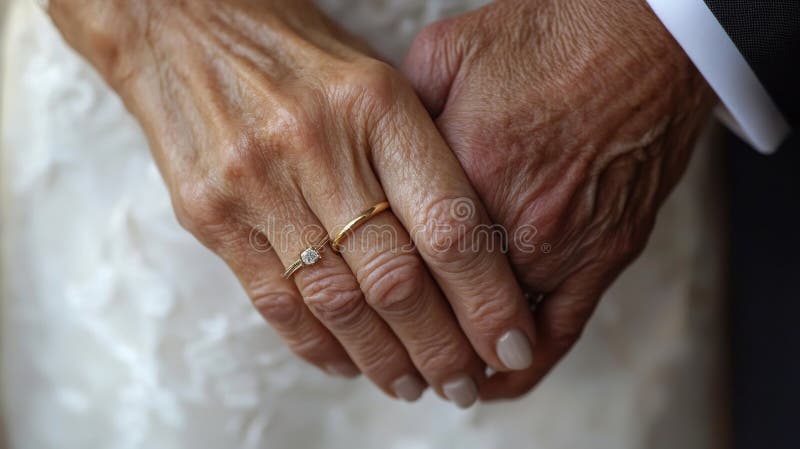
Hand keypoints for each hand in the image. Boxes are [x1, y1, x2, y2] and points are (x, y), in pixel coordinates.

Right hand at [48, 0, 538, 405]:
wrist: (181, 26)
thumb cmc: (294, 48)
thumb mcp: (374, 77)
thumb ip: (419, 155)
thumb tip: (467, 249)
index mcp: (377, 106)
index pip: (450, 225)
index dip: (487, 298)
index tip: (510, 343)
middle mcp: (320, 149)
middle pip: (397, 279)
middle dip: (442, 347)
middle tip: (465, 383)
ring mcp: (259, 186)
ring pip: (337, 302)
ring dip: (382, 358)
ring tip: (413, 386)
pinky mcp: (211, 215)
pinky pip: (274, 301)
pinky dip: (317, 345)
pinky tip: (346, 364)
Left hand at [404, 0, 713, 398]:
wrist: (643, 39)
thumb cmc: (548, 38)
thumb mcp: (447, 55)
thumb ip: (400, 116)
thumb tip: (371, 155)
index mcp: (465, 168)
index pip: (402, 255)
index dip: (376, 289)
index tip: (357, 307)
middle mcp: (515, 219)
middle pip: (443, 303)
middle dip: (409, 334)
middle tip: (386, 347)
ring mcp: (566, 245)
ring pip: (495, 328)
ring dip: (459, 354)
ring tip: (433, 368)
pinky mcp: (607, 256)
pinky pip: (559, 331)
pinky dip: (524, 365)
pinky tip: (497, 379)